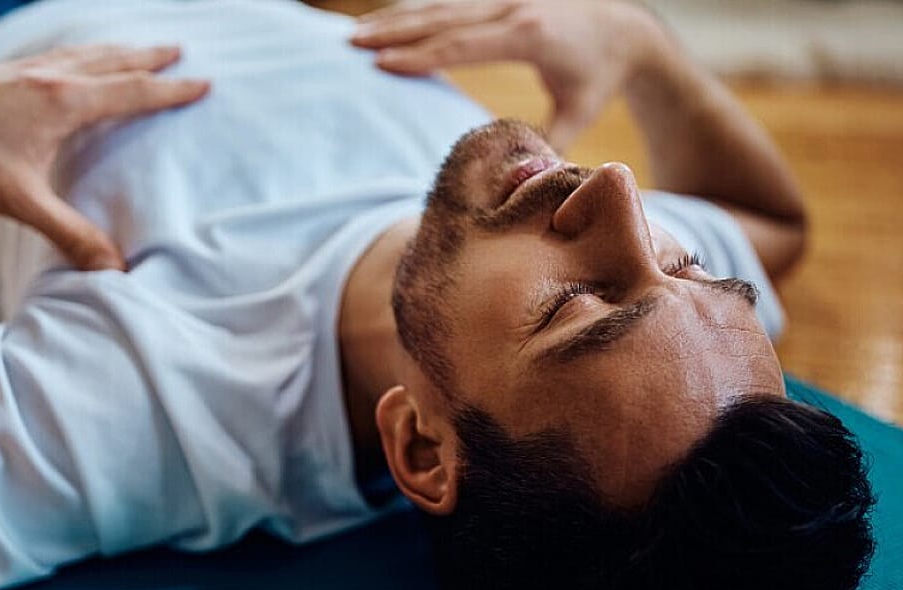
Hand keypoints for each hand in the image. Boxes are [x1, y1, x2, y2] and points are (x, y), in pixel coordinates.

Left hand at [0, 45, 208, 269]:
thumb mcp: (20, 201)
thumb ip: (70, 233)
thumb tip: (113, 271)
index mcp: (63, 102)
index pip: (132, 92)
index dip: (171, 89)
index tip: (203, 83)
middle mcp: (48, 76)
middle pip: (113, 61)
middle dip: (149, 57)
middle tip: (179, 50)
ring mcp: (23, 69)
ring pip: (83, 52)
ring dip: (116, 50)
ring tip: (134, 49)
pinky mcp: (0, 73)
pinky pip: (54, 54)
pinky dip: (78, 53)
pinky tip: (69, 61)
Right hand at [351, 0, 668, 152]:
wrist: (626, 30)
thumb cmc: (599, 79)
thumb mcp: (578, 115)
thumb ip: (546, 146)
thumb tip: (517, 184)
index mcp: (530, 34)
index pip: (465, 43)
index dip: (422, 54)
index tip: (382, 64)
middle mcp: (514, 5)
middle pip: (444, 17)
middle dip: (395, 30)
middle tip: (352, 43)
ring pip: (442, 5)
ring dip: (397, 18)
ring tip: (355, 32)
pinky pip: (450, 4)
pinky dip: (415, 14)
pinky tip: (386, 22)